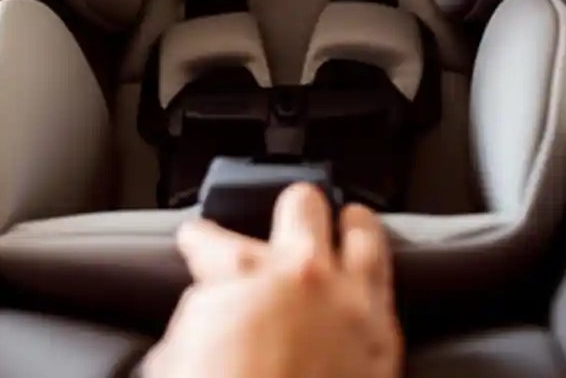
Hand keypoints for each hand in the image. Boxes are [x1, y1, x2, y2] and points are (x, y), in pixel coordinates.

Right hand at [144, 184, 402, 377]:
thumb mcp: (176, 360)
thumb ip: (198, 324)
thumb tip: (210, 318)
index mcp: (242, 276)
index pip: (210, 239)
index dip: (199, 239)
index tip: (197, 241)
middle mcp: (303, 276)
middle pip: (301, 207)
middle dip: (289, 205)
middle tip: (287, 209)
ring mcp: (351, 303)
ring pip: (364, 233)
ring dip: (352, 226)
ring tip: (350, 220)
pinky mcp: (386, 339)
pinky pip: (390, 290)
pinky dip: (378, 280)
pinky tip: (372, 283)